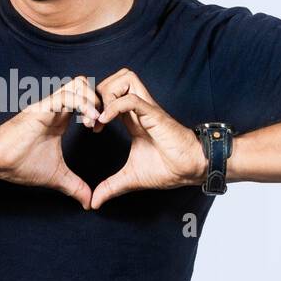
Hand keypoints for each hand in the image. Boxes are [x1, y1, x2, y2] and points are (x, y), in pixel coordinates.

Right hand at [0, 75, 102, 208]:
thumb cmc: (19, 164)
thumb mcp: (57, 176)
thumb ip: (75, 186)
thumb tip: (88, 203)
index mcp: (60, 119)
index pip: (85, 99)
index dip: (98, 111)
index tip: (99, 131)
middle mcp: (56, 108)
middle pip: (85, 84)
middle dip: (99, 101)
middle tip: (100, 124)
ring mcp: (49, 105)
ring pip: (79, 84)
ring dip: (92, 100)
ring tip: (94, 122)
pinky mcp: (43, 108)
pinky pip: (68, 95)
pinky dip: (83, 105)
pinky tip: (88, 123)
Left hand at [89, 68, 206, 209]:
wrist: (191, 169)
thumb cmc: (168, 169)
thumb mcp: (130, 178)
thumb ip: (110, 186)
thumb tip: (94, 202)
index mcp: (132, 118)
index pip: (111, 95)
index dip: (95, 105)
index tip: (88, 127)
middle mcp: (139, 109)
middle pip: (116, 78)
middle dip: (98, 93)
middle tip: (91, 117)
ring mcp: (147, 109)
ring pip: (124, 78)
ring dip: (107, 94)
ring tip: (100, 118)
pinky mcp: (154, 114)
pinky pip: (131, 99)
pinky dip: (114, 107)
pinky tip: (104, 123)